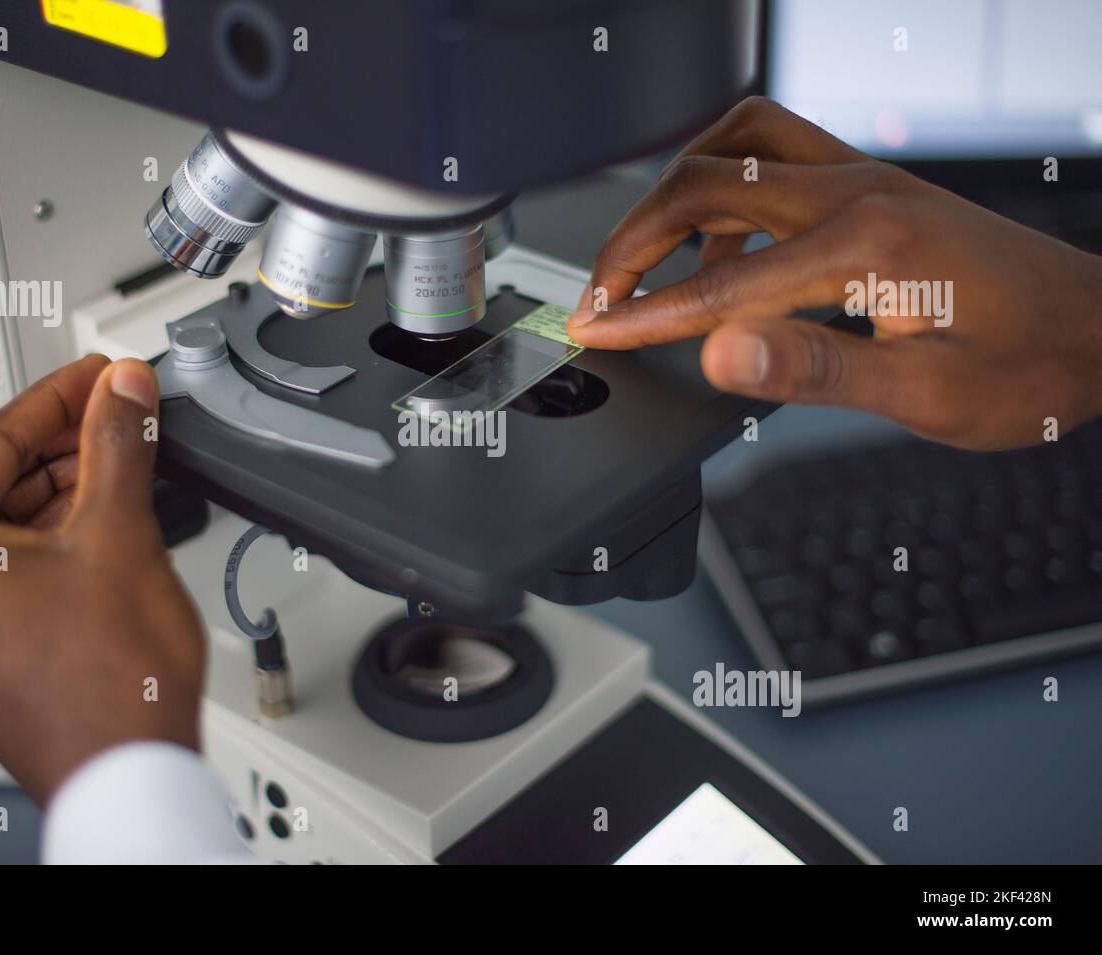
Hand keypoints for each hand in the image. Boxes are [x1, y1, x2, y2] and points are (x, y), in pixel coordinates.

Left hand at [0, 355, 206, 804]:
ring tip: (115, 459)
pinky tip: (98, 516)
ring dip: (56, 489)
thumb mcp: (118, 536)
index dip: (56, 399)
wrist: (125, 773)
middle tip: (111, 410)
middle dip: (57, 444)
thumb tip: (121, 392)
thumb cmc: (106, 687)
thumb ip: (117, 446)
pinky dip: (46, 536)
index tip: (97, 378)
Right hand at [568, 96, 1101, 449]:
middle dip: (633, 239)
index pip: (720, 284)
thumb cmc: (1027, 367)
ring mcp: (865, 178)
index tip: (592, 330)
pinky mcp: (872, 184)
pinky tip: (722, 250)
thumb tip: (718, 355)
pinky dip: (723, 189)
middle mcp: (859, 192)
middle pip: (707, 181)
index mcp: (868, 246)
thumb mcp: (925, 393)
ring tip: (643, 258)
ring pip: (735, 143)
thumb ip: (813, 369)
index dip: (644, 314)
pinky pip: (772, 153)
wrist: (1101, 328)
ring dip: (673, 194)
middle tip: (596, 293)